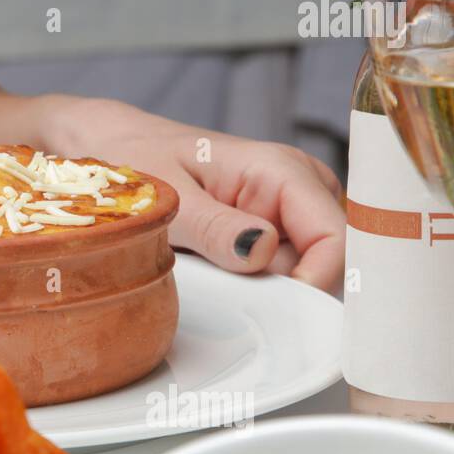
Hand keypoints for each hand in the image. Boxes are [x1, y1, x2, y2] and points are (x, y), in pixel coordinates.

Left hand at [43, 96, 344, 290]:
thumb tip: (262, 251)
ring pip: (306, 271)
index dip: (317, 280)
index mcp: (282, 169)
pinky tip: (221, 276)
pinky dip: (255, 285)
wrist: (117, 146)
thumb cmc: (140, 159)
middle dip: (291, 289)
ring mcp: (290, 212)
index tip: (276, 307)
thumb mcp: (169, 199)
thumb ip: (214, 227)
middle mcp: (300, 188)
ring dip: (270, 289)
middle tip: (234, 292)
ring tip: (216, 274)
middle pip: (329, 260)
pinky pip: (281, 272)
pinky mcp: (274, 232)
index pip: (336, 237)